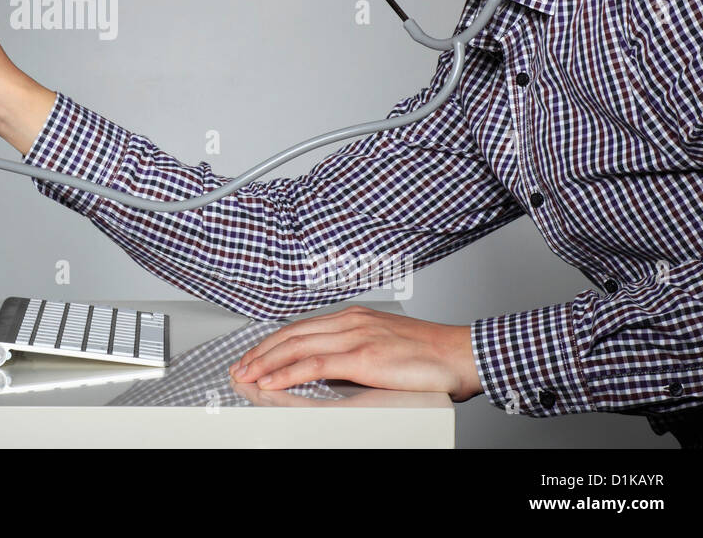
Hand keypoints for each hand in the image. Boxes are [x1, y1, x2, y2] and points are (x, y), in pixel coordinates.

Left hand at [227, 305, 482, 401]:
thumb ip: (357, 354)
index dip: (273, 343)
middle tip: (239, 367)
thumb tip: (332, 372)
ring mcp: (355, 337)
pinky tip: (271, 383)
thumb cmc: (432, 356)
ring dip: (265, 364)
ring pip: (296, 348)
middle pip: (291, 335)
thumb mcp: (385, 347)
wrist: (463, 355)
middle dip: (260, 352)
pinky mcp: (362, 357)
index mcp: (354, 317)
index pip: (301, 328)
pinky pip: (314, 365)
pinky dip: (287, 374)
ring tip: (246, 376)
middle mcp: (350, 321)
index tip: (254, 356)